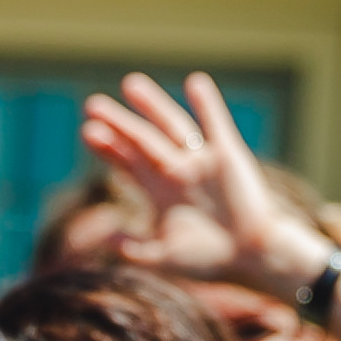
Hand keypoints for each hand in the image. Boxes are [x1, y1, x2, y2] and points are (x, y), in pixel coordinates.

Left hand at [80, 73, 330, 304]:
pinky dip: (208, 105)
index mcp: (157, 190)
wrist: (253, 254)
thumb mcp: (166, 257)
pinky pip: (216, 126)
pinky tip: (195, 83)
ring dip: (153, 106)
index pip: (126, 162)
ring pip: (172, 127)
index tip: (87, 132)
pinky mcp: (228, 155)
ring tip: (131, 84)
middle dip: (119, 124)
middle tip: (93, 104)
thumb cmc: (208, 258)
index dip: (107, 148)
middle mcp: (175, 169)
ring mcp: (201, 160)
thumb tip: (105, 236)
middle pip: (142, 140)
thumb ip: (136, 249)